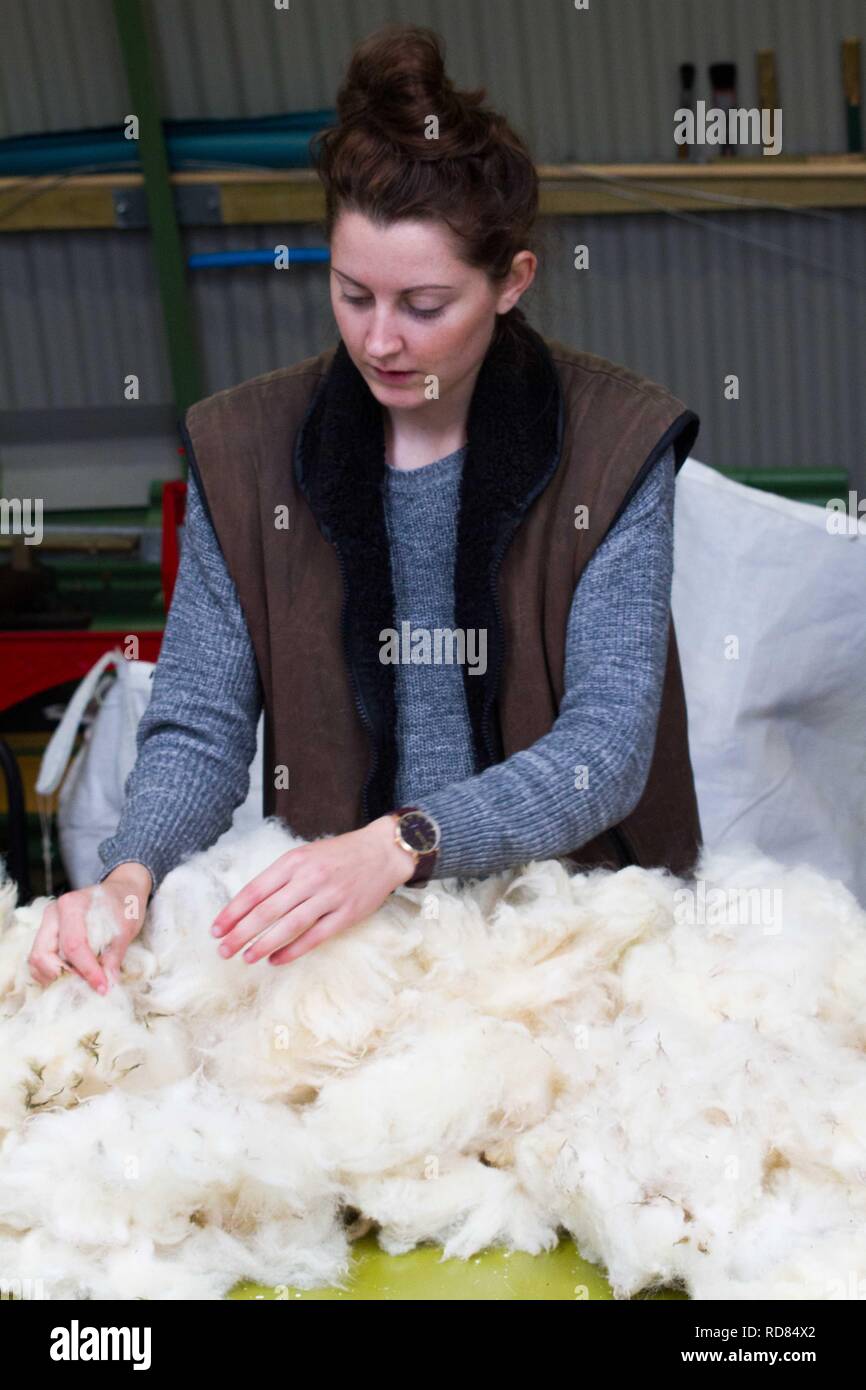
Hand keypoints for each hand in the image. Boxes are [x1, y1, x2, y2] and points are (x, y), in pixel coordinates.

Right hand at [27, 863, 152, 992]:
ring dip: (55, 977)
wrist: (122, 891)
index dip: (86, 970)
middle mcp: (53, 914)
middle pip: (43, 954)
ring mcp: (46, 924)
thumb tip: (108, 985)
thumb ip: (114, 957)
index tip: (102, 987)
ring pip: (36, 959)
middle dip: (64, 975)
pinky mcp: (46, 935)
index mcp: (72, 905)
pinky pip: (38, 960)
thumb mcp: (126, 929)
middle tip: (88, 985)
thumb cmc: (124, 906)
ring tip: (81, 982)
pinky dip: (51, 973)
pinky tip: (72, 976)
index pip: (73, 945)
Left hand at [210, 815, 414, 966]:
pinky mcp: (347, 914)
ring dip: (263, 945)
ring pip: (288, 926)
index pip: (255, 890)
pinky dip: (292, 951)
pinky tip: (275, 960)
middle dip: (240, 934)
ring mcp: (329, 897)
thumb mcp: (305, 855)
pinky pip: (314, 937)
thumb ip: (280, 878)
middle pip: (266, 912)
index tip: (215, 929)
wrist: (383, 851)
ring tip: (245, 958)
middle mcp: (309, 878)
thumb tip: (249, 907)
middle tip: (223, 950)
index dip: (232, 912)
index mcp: (294, 861)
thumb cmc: (338, 855)